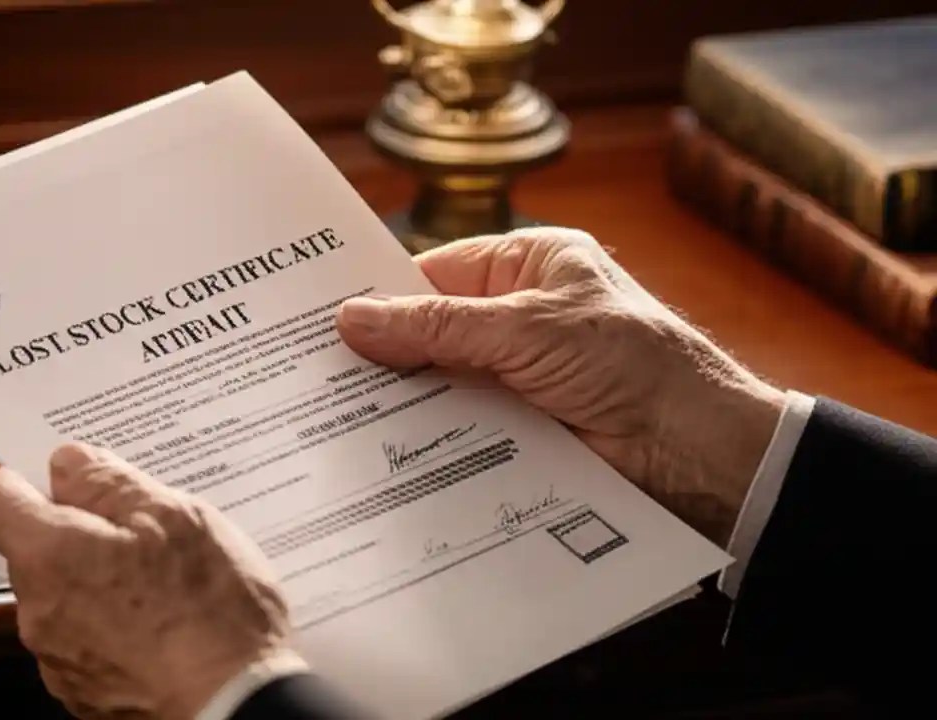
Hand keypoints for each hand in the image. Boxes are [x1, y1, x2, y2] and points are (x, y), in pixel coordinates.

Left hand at [0, 443, 295, 719]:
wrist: (236, 705)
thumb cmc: (208, 607)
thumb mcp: (173, 516)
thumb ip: (108, 482)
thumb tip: (66, 463)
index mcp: (50, 555)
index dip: (26, 481)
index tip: (67, 480)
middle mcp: (38, 611)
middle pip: (34, 552)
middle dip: (78, 533)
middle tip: (143, 529)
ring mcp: (58, 660)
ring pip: (63, 597)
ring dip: (98, 581)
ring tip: (164, 582)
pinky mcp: (85, 695)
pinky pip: (85, 641)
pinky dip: (113, 626)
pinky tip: (163, 624)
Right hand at [336, 228, 783, 544]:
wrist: (698, 454)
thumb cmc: (635, 364)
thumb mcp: (527, 329)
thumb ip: (437, 327)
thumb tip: (353, 318)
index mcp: (528, 267)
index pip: (435, 273)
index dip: (381, 295)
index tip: (321, 318)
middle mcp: (518, 318)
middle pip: (430, 332)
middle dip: (383, 354)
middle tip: (312, 373)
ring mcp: (517, 378)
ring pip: (440, 386)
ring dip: (401, 404)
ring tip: (329, 418)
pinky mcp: (518, 431)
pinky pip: (458, 430)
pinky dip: (426, 441)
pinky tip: (378, 452)